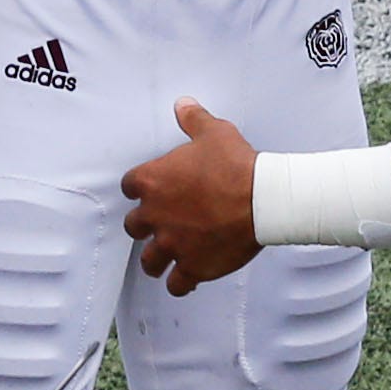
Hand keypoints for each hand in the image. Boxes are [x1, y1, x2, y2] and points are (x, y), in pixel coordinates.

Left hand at [120, 99, 263, 293]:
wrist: (262, 199)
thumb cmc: (235, 165)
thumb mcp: (212, 132)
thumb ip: (192, 119)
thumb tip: (183, 105)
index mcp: (152, 181)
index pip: (129, 186)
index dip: (138, 189)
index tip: (148, 192)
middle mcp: (155, 215)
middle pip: (134, 226)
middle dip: (144, 226)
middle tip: (158, 225)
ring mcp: (173, 244)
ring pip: (150, 261)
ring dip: (155, 259)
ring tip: (163, 259)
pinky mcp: (193, 267)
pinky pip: (176, 284)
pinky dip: (179, 284)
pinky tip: (185, 281)